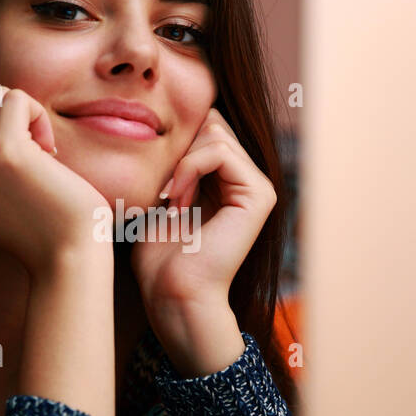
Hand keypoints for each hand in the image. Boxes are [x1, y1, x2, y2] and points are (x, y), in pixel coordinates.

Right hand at [0, 87, 111, 275]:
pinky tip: (48, 152)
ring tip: (37, 158)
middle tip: (26, 160)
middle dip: (3, 120)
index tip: (5, 161)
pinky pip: (18, 98)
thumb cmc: (23, 221)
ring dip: (24, 120)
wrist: (61, 253)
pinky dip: (39, 117)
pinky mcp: (4, 149)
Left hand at [130, 107, 276, 340]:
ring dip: (181, 163)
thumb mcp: (159, 196)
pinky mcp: (260, 194)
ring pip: (214, 132)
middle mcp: (248, 180)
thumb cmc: (159, 255)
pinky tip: (178, 200)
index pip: (204, 126)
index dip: (174, 143)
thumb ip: (171, 160)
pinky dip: (190, 169)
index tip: (155, 182)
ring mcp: (258, 186)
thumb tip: (159, 121)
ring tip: (170, 199)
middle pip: (211, 123)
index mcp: (228, 179)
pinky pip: (220, 151)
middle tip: (162, 191)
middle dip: (178, 150)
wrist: (172, 293)